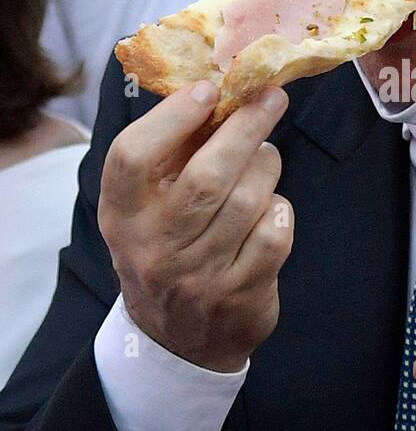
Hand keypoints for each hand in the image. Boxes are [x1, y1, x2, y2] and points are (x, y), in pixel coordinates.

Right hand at [98, 81, 293, 372]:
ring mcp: (198, 276)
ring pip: (248, 200)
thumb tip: (219, 89)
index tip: (206, 90)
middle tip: (271, 97)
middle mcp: (154, 248)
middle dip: (246, 128)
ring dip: (267, 167)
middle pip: (206, 176)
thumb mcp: (147, 209)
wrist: (180, 341)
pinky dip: (280, 209)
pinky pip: (275, 232)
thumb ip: (172, 154)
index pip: (131, 158)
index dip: (170, 118)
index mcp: (121, 216)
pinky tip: (270, 208)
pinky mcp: (240, 295)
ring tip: (266, 158)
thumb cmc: (167, 249)